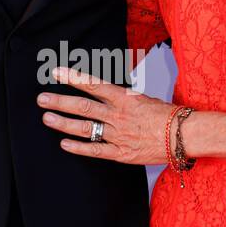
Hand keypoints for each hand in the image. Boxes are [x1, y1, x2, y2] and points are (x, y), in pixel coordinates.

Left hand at [37, 66, 173, 164]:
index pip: (93, 85)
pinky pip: (95, 150)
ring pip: (85, 128)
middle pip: (83, 107)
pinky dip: (78, 148)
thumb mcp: (142, 98)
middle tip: (42, 99)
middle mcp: (118, 115)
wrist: (183, 135)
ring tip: (47, 118)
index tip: (56, 73)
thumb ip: (120, 98)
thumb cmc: (165, 115)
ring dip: (63, 123)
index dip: (73, 78)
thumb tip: (102, 92)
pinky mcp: (121, 153)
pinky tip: (64, 144)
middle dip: (60, 102)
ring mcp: (118, 135)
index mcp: (124, 98)